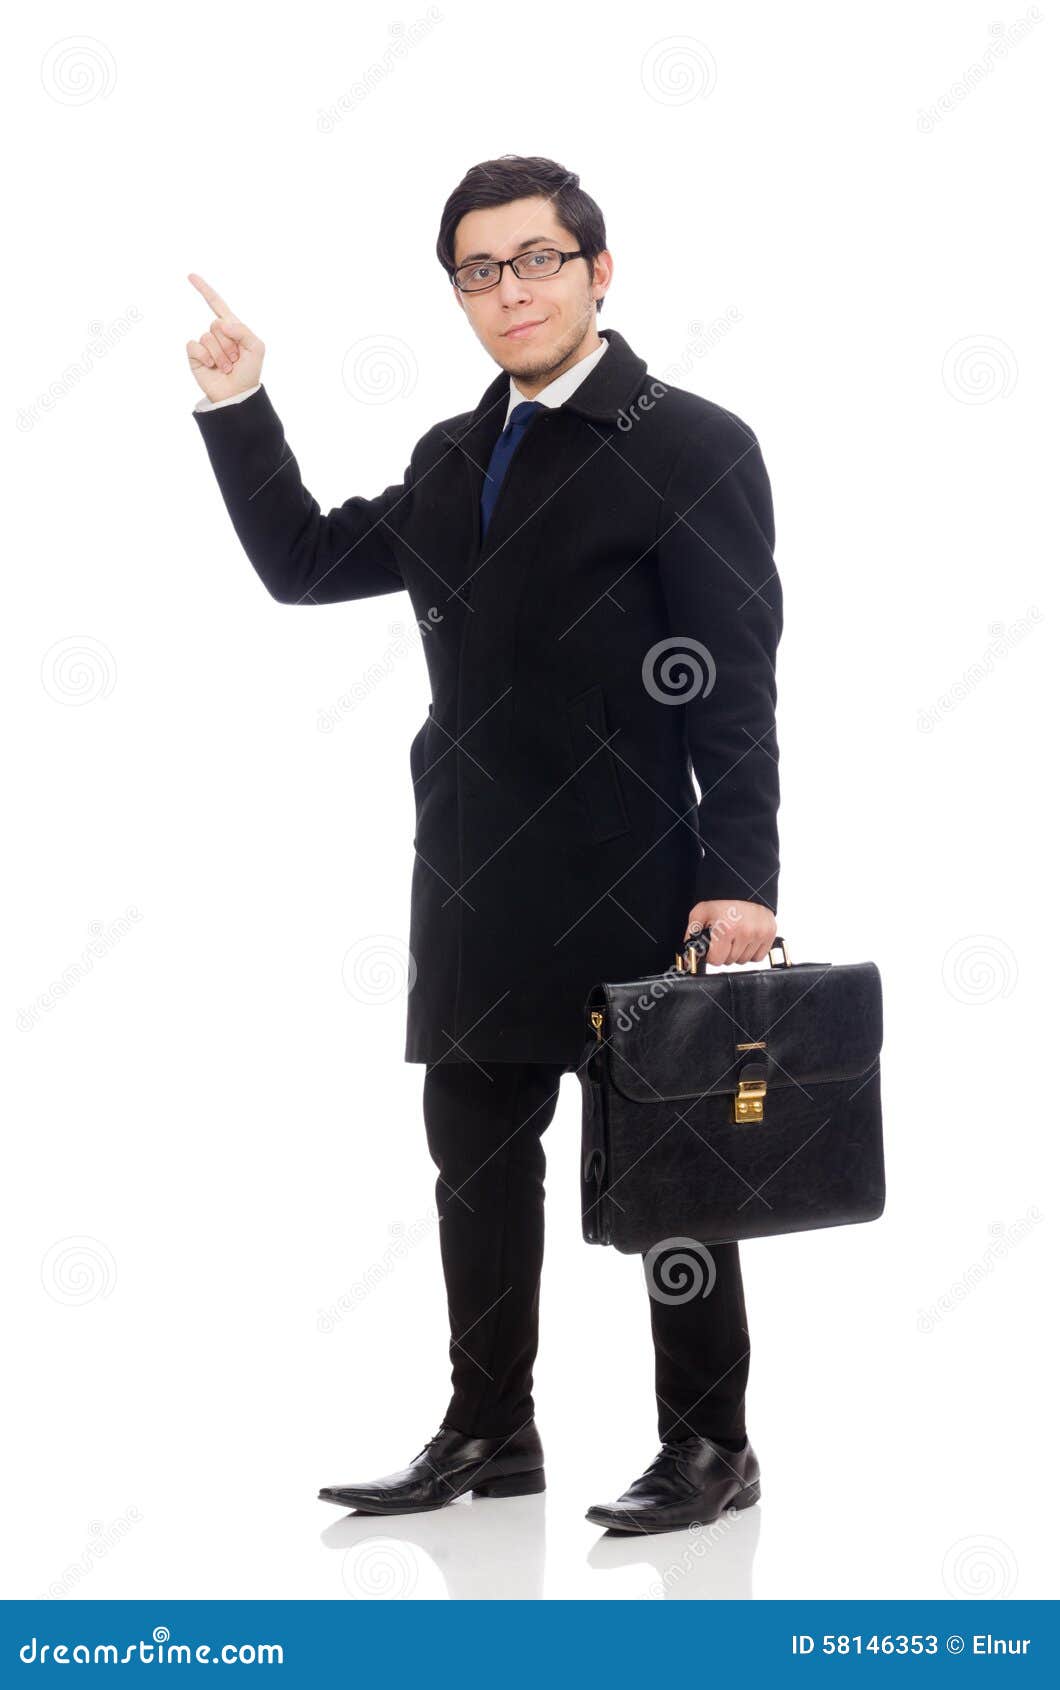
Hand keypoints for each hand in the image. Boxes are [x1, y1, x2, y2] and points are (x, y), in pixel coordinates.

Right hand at [185, 272, 264, 401]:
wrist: (237, 395)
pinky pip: (195, 345)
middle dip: (229, 343)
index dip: (205, 290)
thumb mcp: (256, 347)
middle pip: (216, 324)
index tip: (191, 276)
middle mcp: (217, 334)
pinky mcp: (195, 356)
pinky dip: (206, 356)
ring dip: (220, 354)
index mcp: (232, 328)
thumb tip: (221, 323)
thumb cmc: (249, 372)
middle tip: (235, 359)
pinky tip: (212, 367)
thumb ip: (243, 330)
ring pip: (208, 337)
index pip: (217, 304)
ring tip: (227, 367)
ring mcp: (205, 345)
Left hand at [684, 899, 776, 964]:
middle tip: (724, 938)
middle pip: (730, 961)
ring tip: (735, 937)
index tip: (713, 946)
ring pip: (744, 960)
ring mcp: (760, 934)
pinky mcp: (770, 934)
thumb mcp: (700, 913)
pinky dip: (751, 952)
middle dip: (725, 953)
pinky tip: (746, 939)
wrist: (745, 885)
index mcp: (726, 928)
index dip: (712, 954)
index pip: (717, 960)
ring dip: (738, 953)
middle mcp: (745, 933)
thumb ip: (692, 935)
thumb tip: (687, 960)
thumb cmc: (721, 900)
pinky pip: (758, 957)